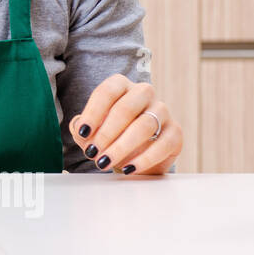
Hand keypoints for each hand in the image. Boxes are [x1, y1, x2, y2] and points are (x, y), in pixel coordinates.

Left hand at [68, 74, 182, 174]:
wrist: (135, 154)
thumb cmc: (110, 136)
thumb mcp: (91, 131)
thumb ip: (80, 127)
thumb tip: (78, 127)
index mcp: (121, 86)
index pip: (108, 91)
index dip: (93, 112)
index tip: (83, 132)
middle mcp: (144, 93)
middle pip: (126, 108)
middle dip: (107, 133)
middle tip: (93, 152)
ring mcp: (162, 112)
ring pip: (145, 126)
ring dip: (122, 147)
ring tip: (105, 162)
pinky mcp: (175, 132)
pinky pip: (163, 144)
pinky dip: (144, 159)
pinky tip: (129, 168)